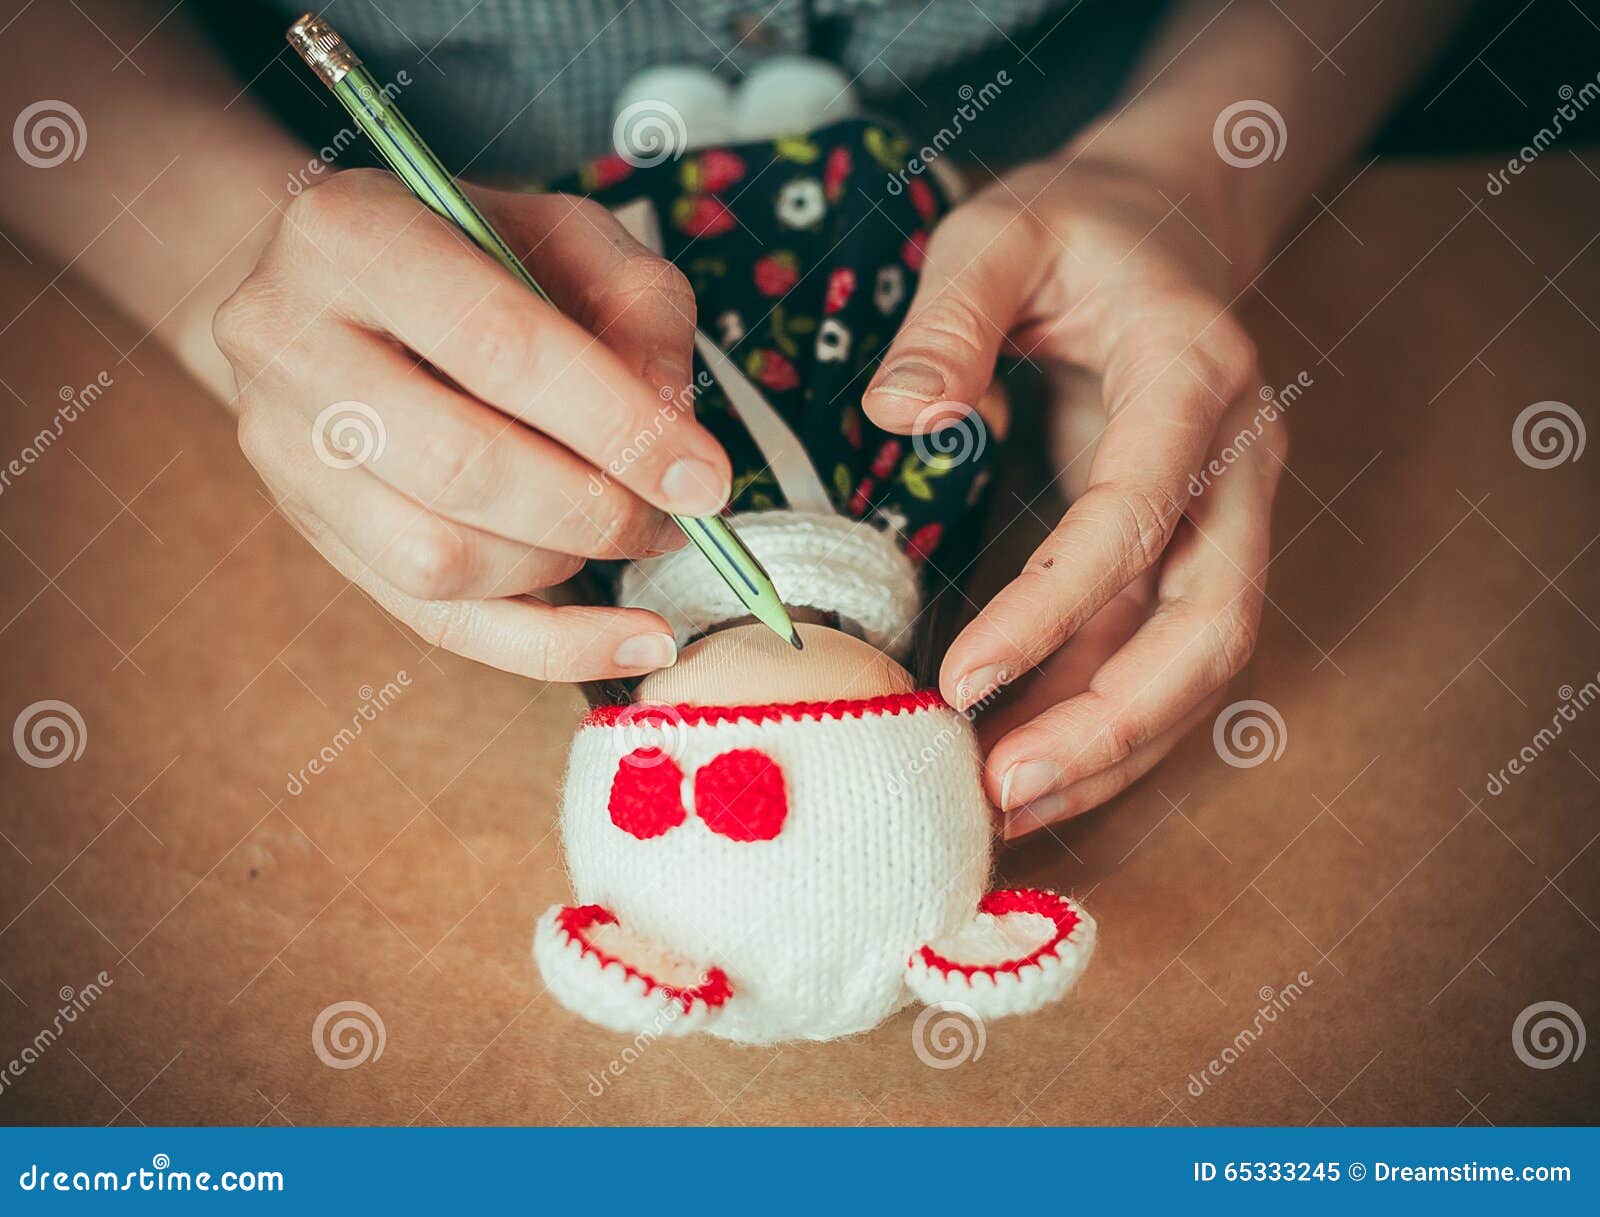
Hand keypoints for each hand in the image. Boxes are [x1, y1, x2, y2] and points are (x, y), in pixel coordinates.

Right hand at [215, 169, 730, 680]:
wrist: (344, 284)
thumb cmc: (474, 254)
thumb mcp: (570, 235)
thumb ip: (638, 309)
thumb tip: (673, 432)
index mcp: (348, 232)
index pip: (498, 345)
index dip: (616, 424)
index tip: (705, 479)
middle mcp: (285, 342)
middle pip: (460, 465)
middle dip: (595, 508)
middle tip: (674, 516)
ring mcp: (285, 450)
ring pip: (438, 559)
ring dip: (565, 563)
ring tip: (630, 531)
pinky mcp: (313, 532)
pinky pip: (435, 622)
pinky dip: (550, 646)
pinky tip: (634, 641)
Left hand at [864, 155, 1287, 835]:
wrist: (1163, 226)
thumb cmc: (1074, 226)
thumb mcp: (999, 234)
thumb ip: (950, 319)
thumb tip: (903, 418)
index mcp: (1193, 378)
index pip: (1136, 519)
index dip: (1056, 611)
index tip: (962, 680)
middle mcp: (1237, 462)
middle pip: (1209, 625)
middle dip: (1113, 722)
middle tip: (1001, 787)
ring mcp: (1227, 512)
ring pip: (1200, 663)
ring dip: (1112, 747)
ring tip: (1004, 807)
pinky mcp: (1193, 546)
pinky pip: (1161, 653)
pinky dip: (1104, 720)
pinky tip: (1026, 764)